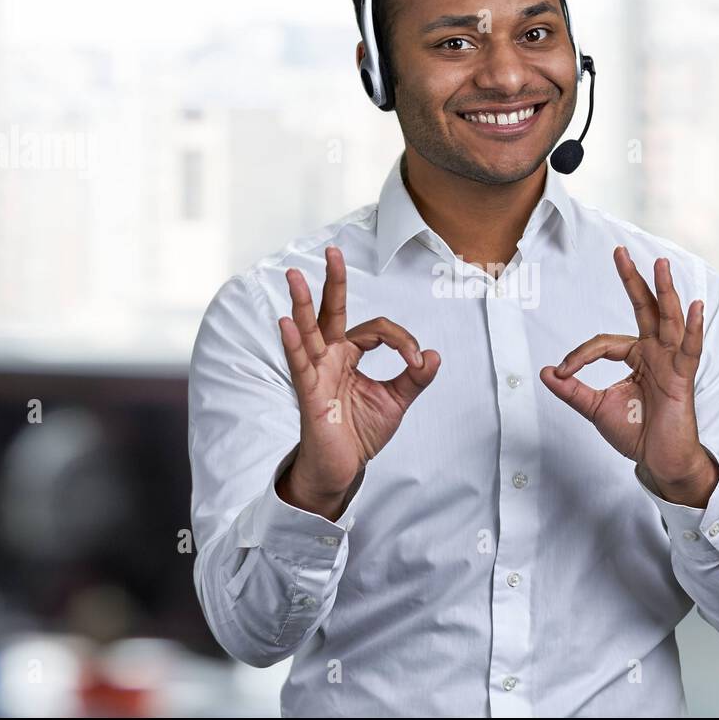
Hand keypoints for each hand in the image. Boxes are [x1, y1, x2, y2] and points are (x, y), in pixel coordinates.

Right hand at [277, 245, 439, 511]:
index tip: (417, 361)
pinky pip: (299, 363)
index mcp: (350, 355)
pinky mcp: (309, 393)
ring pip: (309, 331)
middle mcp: (330, 357)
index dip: (402, 340)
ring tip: (294, 276)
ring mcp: (316, 372)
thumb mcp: (395, 402)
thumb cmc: (360, 433)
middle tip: (332, 251)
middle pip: (331, 312)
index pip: (377, 330)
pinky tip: (285, 322)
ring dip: (302, 303)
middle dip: (332, 281)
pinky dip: (292, 343)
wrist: (343, 468)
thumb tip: (433, 355)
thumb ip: (414, 379)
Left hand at [540, 246, 717, 505]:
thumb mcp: (594, 408)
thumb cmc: (636, 433)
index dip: (580, 354)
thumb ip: (571, 390)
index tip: (561, 370)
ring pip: (668, 320)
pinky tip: (695, 307)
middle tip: (619, 251)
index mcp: (636, 357)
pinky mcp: (684, 378)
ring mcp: (671, 362)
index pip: (604, 343)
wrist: (658, 461)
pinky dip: (693, 328)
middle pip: (644, 309)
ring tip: (661, 264)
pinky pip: (690, 349)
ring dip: (664, 292)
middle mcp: (655, 353)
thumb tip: (545, 372)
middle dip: (632, 280)